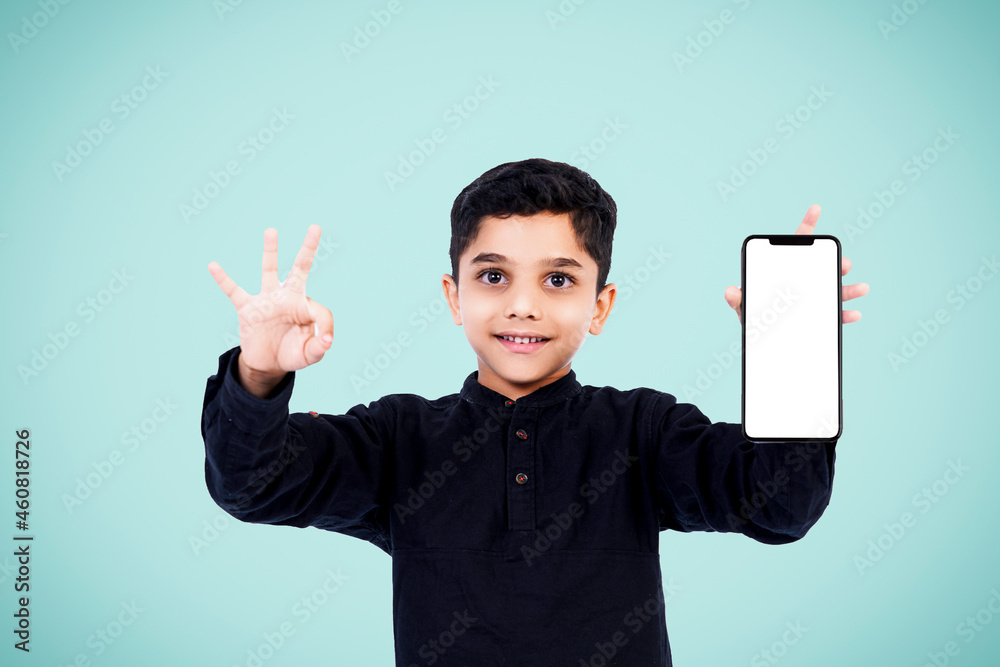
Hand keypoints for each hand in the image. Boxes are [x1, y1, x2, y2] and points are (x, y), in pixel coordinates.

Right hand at [208, 225, 333, 379]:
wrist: (268, 364)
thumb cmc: (292, 353)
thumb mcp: (310, 353)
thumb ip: (320, 346)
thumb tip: (328, 340)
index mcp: (304, 307)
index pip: (320, 310)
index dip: (326, 327)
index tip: (326, 341)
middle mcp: (286, 297)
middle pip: (299, 268)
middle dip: (307, 249)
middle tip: (315, 227)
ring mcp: (266, 301)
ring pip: (269, 271)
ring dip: (271, 251)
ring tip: (272, 230)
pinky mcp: (248, 310)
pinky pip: (234, 291)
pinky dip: (223, 279)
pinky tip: (213, 266)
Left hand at [724, 205, 869, 325]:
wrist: (761, 337)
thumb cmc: (752, 315)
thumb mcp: (743, 306)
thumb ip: (736, 299)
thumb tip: (729, 291)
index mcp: (785, 270)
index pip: (797, 244)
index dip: (807, 225)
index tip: (815, 208)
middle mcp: (803, 281)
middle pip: (822, 266)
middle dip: (837, 263)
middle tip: (845, 264)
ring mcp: (814, 298)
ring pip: (835, 289)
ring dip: (850, 289)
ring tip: (862, 287)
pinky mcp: (819, 316)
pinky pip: (835, 314)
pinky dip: (846, 314)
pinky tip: (854, 314)